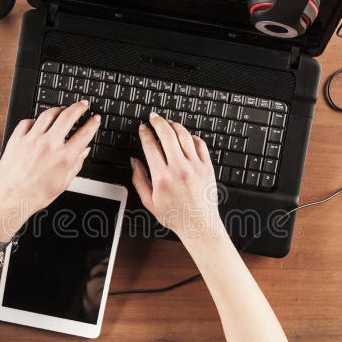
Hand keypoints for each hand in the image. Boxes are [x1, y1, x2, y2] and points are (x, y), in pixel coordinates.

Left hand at [0, 101, 99, 239]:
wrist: (12, 198)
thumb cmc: (36, 195)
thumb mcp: (64, 183)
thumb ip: (76, 164)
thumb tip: (84, 151)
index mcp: (63, 157)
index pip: (84, 133)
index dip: (93, 123)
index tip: (95, 118)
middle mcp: (49, 145)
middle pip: (68, 116)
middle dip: (78, 107)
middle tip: (82, 105)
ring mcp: (32, 139)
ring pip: (48, 114)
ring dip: (58, 109)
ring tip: (62, 110)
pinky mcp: (17, 139)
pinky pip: (28, 122)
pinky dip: (35, 121)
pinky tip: (38, 124)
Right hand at [130, 112, 224, 243]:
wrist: (199, 224)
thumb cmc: (175, 216)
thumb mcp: (149, 201)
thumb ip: (139, 179)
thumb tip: (134, 161)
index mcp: (162, 178)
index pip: (150, 146)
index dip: (145, 133)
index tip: (142, 128)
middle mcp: (179, 169)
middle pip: (167, 134)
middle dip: (158, 121)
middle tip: (154, 117)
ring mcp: (195, 166)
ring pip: (184, 136)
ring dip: (174, 125)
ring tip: (168, 123)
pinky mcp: (207, 167)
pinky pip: (200, 144)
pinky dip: (191, 136)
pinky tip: (185, 136)